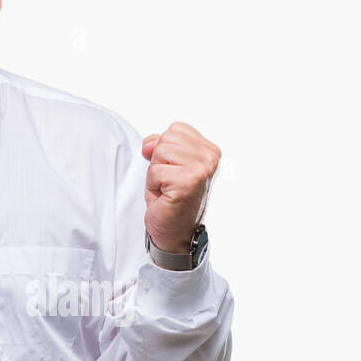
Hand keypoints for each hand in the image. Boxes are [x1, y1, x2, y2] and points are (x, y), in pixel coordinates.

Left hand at [142, 121, 218, 252]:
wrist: (175, 232)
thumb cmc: (171, 198)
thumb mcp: (165, 164)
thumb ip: (160, 145)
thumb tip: (150, 144)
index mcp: (209, 150)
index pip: (175, 129)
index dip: (164, 150)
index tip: (173, 171)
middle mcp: (210, 158)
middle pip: (166, 138)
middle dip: (159, 161)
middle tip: (168, 182)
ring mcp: (200, 170)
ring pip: (159, 152)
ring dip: (156, 173)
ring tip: (167, 188)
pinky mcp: (187, 183)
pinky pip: (155, 171)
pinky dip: (153, 186)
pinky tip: (165, 196)